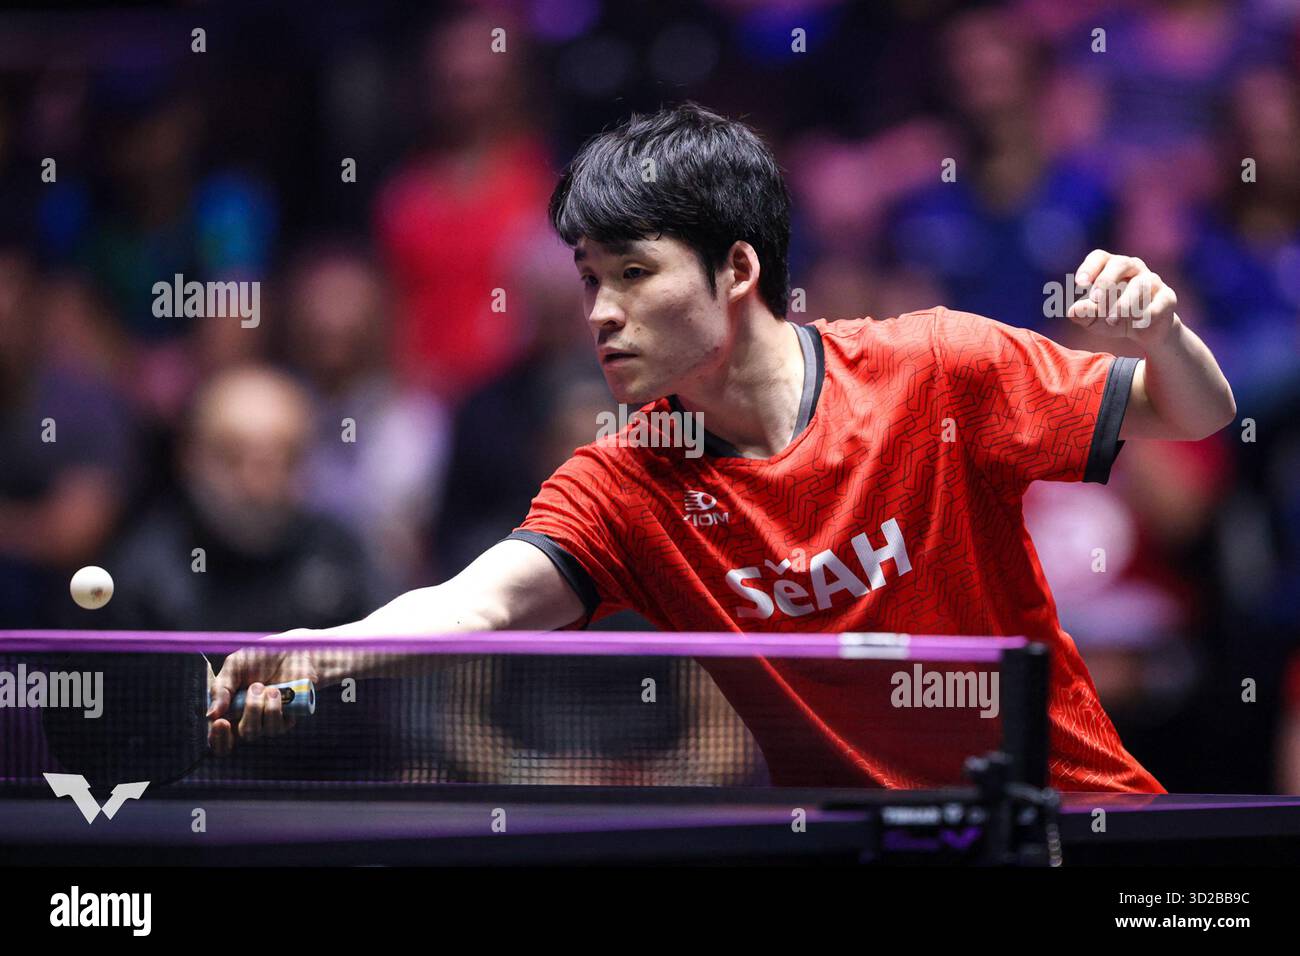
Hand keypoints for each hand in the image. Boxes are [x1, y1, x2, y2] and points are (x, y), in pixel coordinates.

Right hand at [207, 636, 320, 754]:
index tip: (221, 722)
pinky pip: (277, 727)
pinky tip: (278, 692)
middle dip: (248, 710)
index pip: (218, 738)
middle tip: (254, 687)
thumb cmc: (260, 658)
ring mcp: (268, 721)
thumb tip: (211, 715)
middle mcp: (248, 720)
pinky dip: (275, 708)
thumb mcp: (234, 666)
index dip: (217, 738)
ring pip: (257, 732)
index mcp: (229, 710)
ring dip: (261, 707)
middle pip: (241, 735)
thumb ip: (221, 688)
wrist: (291, 649)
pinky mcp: (287, 719)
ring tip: (268, 686)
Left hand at [1067, 250, 1179, 344]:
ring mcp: (1152, 280)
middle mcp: (1133, 268)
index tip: (1079, 284)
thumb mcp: (1094, 320)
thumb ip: (1084, 314)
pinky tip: (1137, 323)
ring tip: (1112, 320)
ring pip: (1140, 284)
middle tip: (1096, 300)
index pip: (1100, 257)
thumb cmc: (1114, 318)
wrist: (1145, 331)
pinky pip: (1159, 302)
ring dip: (1124, 303)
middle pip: (1121, 263)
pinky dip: (1147, 313)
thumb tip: (1073, 311)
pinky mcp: (1167, 297)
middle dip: (1106, 281)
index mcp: (1111, 267)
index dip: (1089, 267)